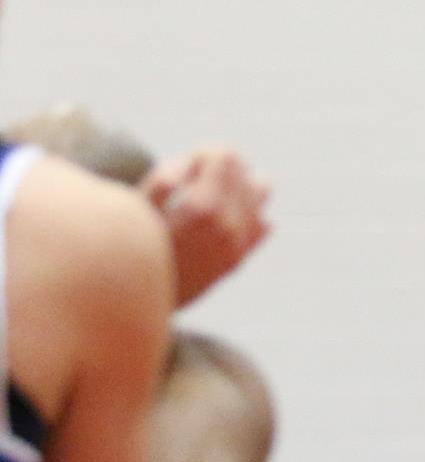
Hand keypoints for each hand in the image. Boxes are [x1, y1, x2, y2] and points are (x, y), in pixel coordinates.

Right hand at [141, 147, 270, 305]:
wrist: (132, 307)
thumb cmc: (125, 251)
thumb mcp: (134, 209)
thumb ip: (164, 178)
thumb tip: (192, 161)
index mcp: (204, 208)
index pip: (227, 157)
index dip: (204, 154)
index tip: (184, 165)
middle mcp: (229, 227)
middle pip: (247, 174)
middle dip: (223, 169)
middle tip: (194, 179)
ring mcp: (238, 246)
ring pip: (262, 196)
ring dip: (239, 187)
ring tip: (209, 194)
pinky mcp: (237, 261)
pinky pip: (262, 226)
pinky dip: (248, 215)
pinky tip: (223, 218)